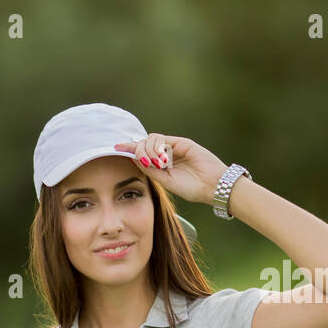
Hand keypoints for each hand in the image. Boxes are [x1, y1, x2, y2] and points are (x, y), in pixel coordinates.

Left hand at [114, 134, 229, 206]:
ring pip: (151, 139)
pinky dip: (158, 147)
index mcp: (160, 164)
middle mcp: (165, 153)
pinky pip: (163, 139)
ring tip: (158, 164)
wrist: (211, 187)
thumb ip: (150, 169)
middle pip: (143, 143)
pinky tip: (163, 159)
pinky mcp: (182, 142)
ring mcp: (173, 146)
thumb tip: (133, 158)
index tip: (115, 147)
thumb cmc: (191, 188)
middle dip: (139, 151)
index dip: (128, 148)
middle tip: (147, 164)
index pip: (141, 152)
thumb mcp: (165, 181)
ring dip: (149, 151)